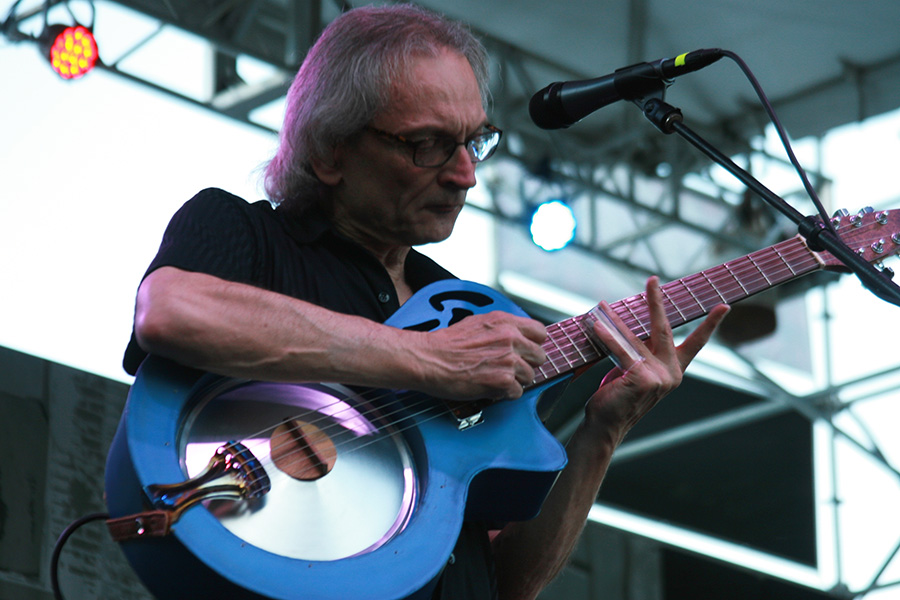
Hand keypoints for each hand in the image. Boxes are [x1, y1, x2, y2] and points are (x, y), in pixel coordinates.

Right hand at [413, 311, 547, 400]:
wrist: (428, 359)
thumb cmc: (446, 344)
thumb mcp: (477, 323)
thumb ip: (501, 328)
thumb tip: (515, 336)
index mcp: (505, 322)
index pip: (540, 332)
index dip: (534, 344)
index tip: (526, 351)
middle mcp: (510, 338)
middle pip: (539, 356)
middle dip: (527, 364)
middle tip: (509, 368)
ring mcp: (509, 359)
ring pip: (530, 376)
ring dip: (515, 381)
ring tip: (495, 378)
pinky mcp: (503, 380)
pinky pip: (517, 392)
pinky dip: (505, 394)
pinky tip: (490, 388)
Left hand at [584, 276, 729, 447]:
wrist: (605, 426)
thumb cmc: (616, 398)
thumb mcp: (633, 371)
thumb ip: (638, 351)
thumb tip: (625, 323)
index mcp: (674, 370)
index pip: (696, 343)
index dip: (710, 324)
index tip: (725, 306)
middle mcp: (672, 373)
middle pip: (665, 330)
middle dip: (656, 302)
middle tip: (652, 280)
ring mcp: (660, 377)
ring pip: (635, 339)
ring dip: (615, 321)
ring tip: (602, 306)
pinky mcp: (643, 379)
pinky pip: (622, 351)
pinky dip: (608, 337)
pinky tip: (597, 325)